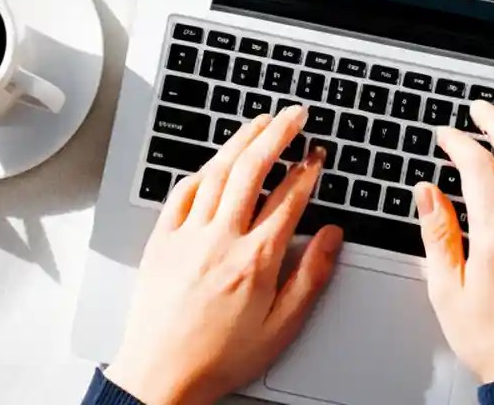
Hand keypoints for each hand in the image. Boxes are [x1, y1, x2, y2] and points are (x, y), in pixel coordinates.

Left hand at [105, 106, 343, 404]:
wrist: (160, 378)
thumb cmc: (218, 358)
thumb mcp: (282, 327)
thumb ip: (312, 277)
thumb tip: (333, 237)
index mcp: (256, 259)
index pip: (289, 198)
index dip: (308, 170)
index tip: (317, 154)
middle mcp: (220, 239)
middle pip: (252, 170)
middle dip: (277, 134)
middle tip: (294, 115)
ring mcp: (187, 237)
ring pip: (216, 173)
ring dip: (241, 141)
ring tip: (259, 121)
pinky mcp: (161, 242)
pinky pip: (181, 193)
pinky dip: (201, 171)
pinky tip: (214, 162)